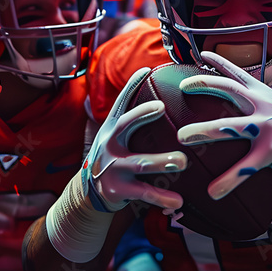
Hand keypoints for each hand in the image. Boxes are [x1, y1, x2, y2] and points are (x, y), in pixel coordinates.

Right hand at [82, 68, 186, 211]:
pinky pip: (145, 192)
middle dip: (142, 114)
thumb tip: (166, 95)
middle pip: (125, 124)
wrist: (89, 193)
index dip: (132, 85)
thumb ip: (135, 121)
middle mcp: (109, 143)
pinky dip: (163, 197)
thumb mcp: (116, 137)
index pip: (121, 102)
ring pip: (141, 162)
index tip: (146, 70)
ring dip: (162, 160)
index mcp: (112, 127)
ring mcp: (113, 167)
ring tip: (182, 161)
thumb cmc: (114, 156)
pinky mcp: (118, 189)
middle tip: (161, 106)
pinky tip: (179, 200)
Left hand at [177, 51, 271, 199]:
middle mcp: (262, 106)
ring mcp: (266, 128)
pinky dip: (229, 180)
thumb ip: (245, 96)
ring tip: (182, 136)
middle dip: (206, 85)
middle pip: (230, 90)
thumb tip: (217, 89)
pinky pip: (246, 167)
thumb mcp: (267, 101)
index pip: (237, 72)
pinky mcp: (269, 152)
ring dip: (206, 130)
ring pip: (233, 126)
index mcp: (259, 92)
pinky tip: (213, 192)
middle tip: (183, 87)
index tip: (200, 55)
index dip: (219, 62)